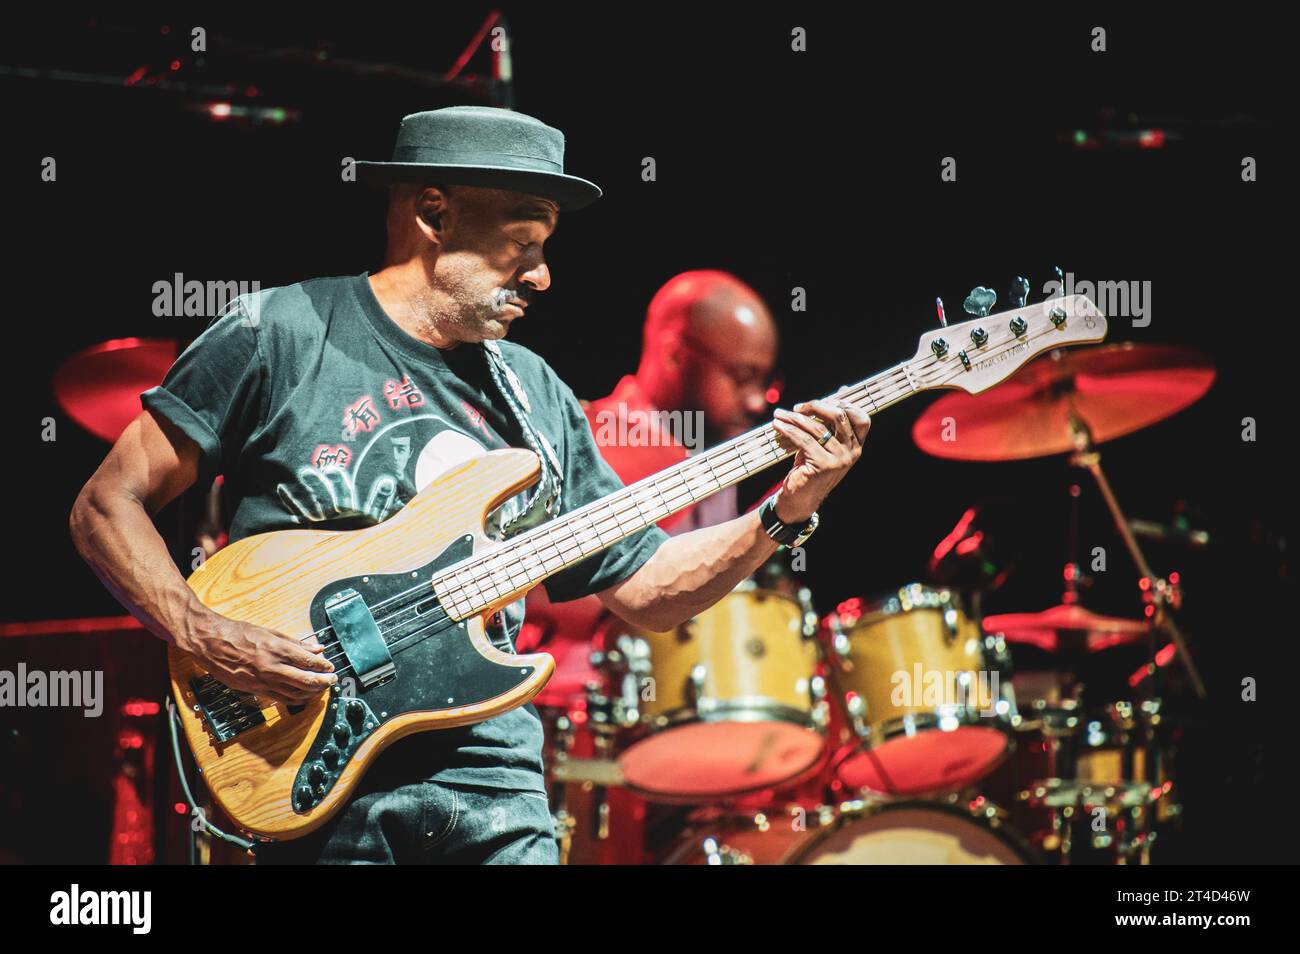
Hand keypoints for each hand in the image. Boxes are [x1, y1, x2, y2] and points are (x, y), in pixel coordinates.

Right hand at [180, 610, 337, 706]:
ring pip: (295, 693)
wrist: (211, 643)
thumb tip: (317, 648)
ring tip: (321, 688)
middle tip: (332, 680)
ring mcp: (263, 681)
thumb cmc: (239, 634)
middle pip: (306, 680)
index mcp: (277, 649)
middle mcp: (272, 667)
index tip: (331, 667)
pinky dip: (296, 699)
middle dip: (324, 682)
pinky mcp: (255, 690)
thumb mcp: (271, 632)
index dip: (324, 666)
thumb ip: (296, 643)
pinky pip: (281, 699)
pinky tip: (303, 696)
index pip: (309, 662)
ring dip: (312, 693)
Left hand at [770, 392, 870, 523]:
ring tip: (779, 415)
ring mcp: (840, 459)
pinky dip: (788, 430)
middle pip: (839, 415)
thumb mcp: (823, 444)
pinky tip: (777, 426)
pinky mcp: (824, 465)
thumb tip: (843, 390)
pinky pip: (804, 440)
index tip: (820, 401)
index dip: (843, 403)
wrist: (800, 500)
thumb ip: (831, 423)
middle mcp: (853, 452)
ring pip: (817, 427)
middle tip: (797, 407)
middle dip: (816, 406)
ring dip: (794, 418)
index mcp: (856, 446)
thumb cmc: (810, 468)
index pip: (862, 417)